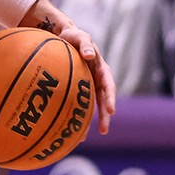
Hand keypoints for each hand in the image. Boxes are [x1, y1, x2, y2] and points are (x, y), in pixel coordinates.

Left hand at [26, 0, 116, 134]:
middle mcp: (96, 79)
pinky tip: (67, 129)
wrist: (63, 38)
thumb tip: (90, 55)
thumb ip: (85, 44)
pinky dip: (75, 115)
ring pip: (90, 106)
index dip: (110, 98)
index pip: (108, 85)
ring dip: (89, 121)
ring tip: (83, 138)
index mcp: (101, 69)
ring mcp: (87, 85)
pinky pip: (77, 103)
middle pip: (102, 100)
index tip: (111, 111)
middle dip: (104, 116)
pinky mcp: (76, 89)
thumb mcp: (80, 36)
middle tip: (103, 130)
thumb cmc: (73, 36)